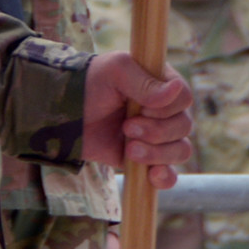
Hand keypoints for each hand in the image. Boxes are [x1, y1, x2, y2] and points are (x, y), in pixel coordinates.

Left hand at [81, 53, 193, 189]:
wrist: (63, 114)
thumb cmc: (90, 83)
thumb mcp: (116, 71)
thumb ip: (146, 83)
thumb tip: (177, 89)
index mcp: (162, 83)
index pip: (184, 99)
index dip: (166, 108)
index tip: (140, 107)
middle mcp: (164, 111)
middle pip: (184, 126)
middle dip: (156, 132)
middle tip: (127, 127)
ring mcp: (156, 136)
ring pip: (180, 150)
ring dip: (156, 153)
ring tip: (129, 149)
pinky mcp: (145, 159)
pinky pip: (169, 174)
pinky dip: (166, 177)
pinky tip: (152, 175)